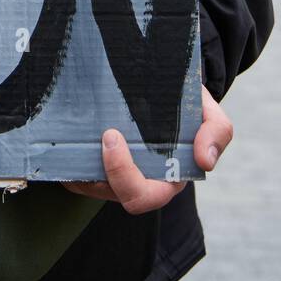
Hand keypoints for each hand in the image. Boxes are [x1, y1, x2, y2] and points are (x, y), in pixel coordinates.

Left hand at [60, 85, 232, 213]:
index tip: (111, 136)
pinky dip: (62, 151)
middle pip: (109, 193)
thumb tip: (205, 162)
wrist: (159, 84)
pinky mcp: (84, 162)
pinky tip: (63, 124)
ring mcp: (106, 174)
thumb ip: (217, 132)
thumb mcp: (207, 111)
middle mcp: (132, 181)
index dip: (123, 175)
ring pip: (84, 180)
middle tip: (104, 133)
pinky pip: (68, 167)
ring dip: (76, 158)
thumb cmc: (183, 104)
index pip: (141, 196)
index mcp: (162, 179)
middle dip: (105, 170)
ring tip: (76, 123)